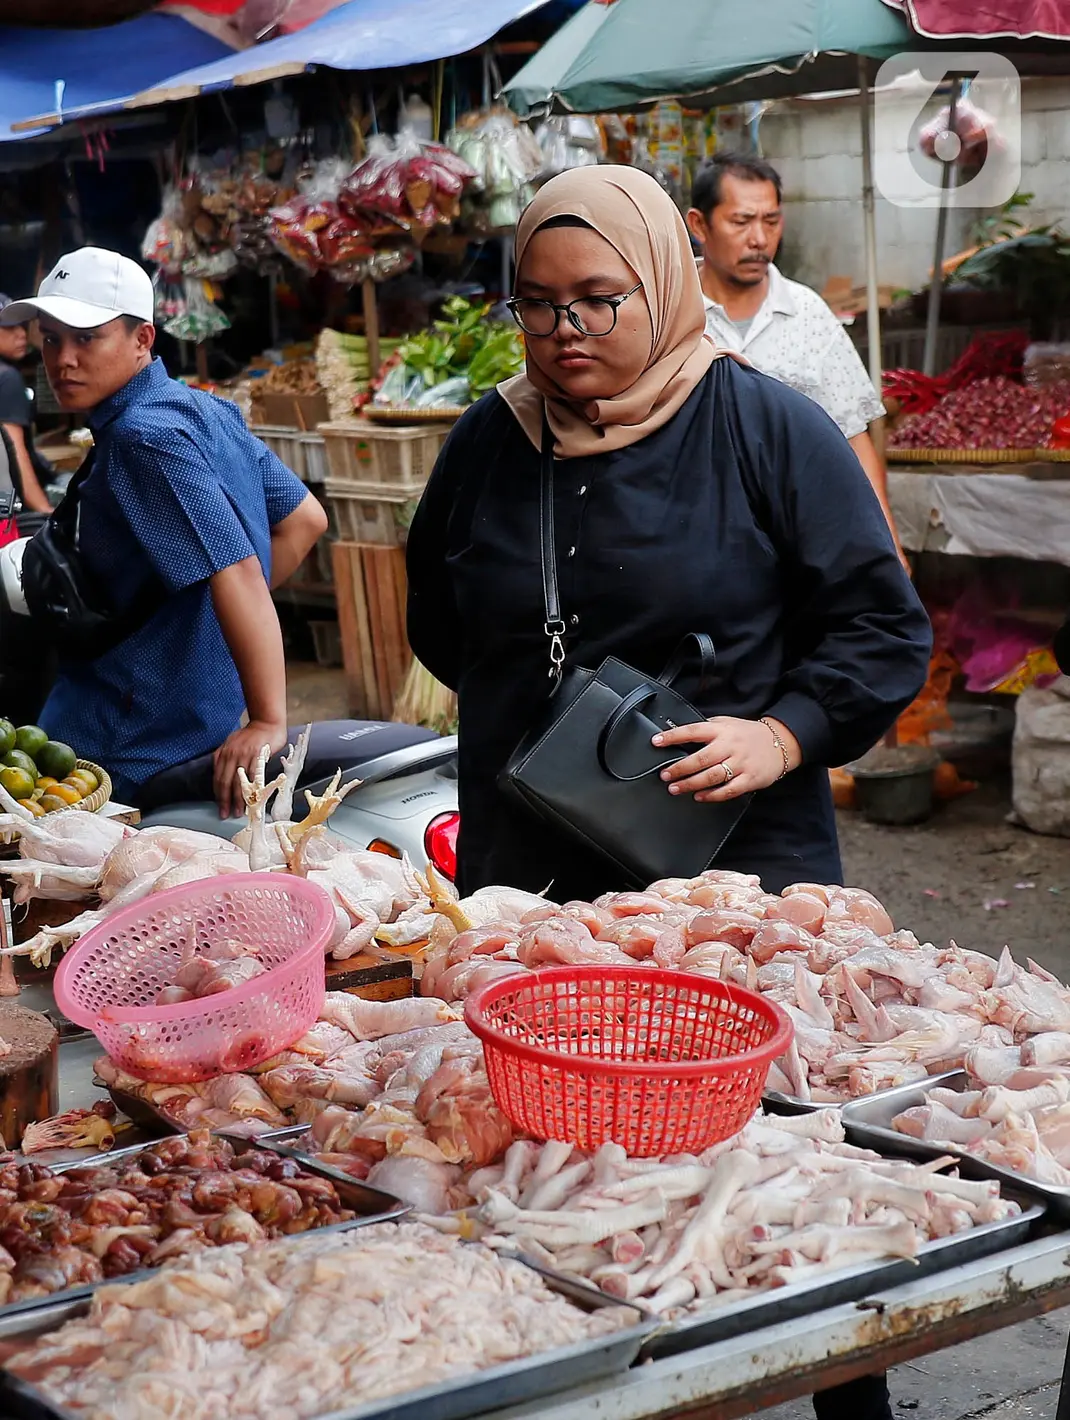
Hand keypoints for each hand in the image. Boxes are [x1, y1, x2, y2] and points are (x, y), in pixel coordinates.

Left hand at [213, 720, 287, 819]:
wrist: (267, 723)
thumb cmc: (251, 735)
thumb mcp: (232, 744)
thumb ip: (225, 758)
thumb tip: (221, 776)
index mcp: (223, 753)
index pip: (218, 778)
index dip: (218, 795)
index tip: (220, 807)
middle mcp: (231, 754)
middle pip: (226, 782)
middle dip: (225, 800)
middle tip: (226, 814)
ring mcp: (244, 754)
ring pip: (239, 781)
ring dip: (239, 798)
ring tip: (239, 811)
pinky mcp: (257, 755)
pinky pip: (254, 775)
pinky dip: (253, 788)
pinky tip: (253, 798)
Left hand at [652, 716, 801, 802]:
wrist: (780, 744)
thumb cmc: (748, 734)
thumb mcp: (727, 723)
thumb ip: (707, 728)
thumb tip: (681, 733)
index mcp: (721, 731)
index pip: (693, 731)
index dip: (673, 736)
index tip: (656, 741)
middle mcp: (729, 746)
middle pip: (700, 758)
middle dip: (679, 768)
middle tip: (664, 775)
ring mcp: (740, 764)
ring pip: (712, 776)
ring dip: (691, 784)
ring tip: (675, 788)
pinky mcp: (749, 779)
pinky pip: (728, 790)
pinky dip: (712, 795)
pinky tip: (699, 797)